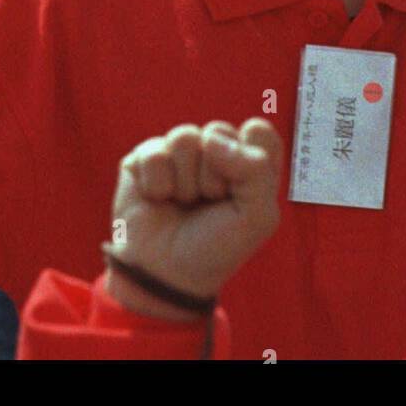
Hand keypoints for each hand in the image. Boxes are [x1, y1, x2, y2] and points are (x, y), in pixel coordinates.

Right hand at [105, 118, 281, 314]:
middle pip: (219, 131)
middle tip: (208, 203)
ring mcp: (178, 152)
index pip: (259, 131)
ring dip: (185, 182)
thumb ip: (255, 171)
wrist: (166, 275)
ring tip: (183, 203)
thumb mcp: (257, 218)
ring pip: (184, 137)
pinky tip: (158, 200)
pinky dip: (158, 185)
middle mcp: (214, 150)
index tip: (242, 192)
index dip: (251, 159)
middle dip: (214, 175)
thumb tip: (211, 139)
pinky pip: (155, 153)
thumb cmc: (216, 247)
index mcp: (246, 161)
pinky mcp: (146, 157)